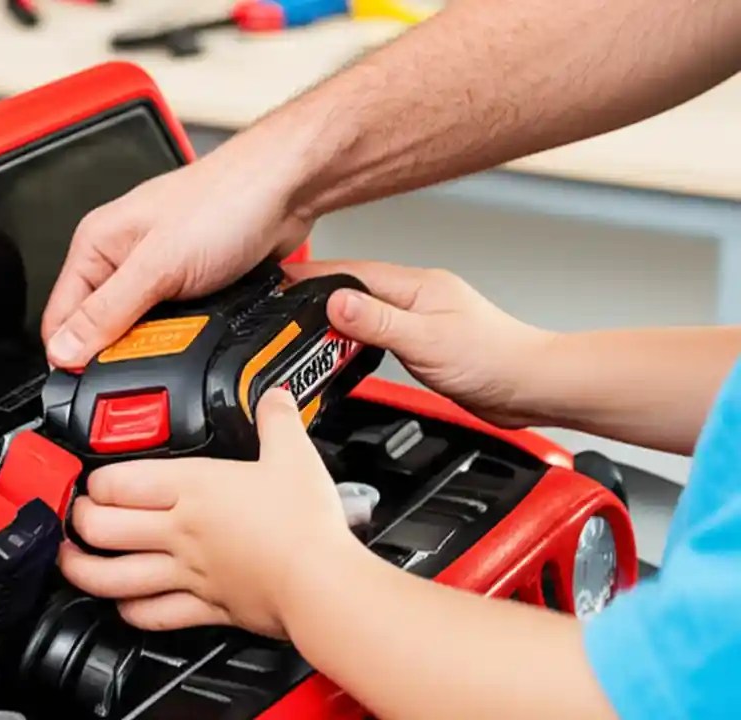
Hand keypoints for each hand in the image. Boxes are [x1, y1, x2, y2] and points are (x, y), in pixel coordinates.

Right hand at [40, 130, 317, 368]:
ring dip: (155, 346)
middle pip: (98, 330)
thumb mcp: (158, 265)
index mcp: (96, 244)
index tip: (92, 383)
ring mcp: (155, 273)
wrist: (286, 188)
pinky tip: (196, 335)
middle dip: (118, 353)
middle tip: (146, 361)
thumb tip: (64, 351)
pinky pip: (172, 325)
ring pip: (137, 332)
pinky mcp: (187, 286)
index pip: (60, 318)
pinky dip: (183, 337)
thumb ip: (108, 311)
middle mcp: (120, 258)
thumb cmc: (226, 201)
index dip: (72, 355)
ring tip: (177, 343)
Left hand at [58, 390, 357, 638]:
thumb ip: (278, 420)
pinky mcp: (206, 608)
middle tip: (75, 516)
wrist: (321, 583)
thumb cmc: (305, 524)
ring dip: (85, 570)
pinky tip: (124, 606)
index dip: (95, 481)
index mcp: (193, 488)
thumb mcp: (294, 454)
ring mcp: (188, 573)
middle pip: (103, 528)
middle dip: (79, 521)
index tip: (91, 479)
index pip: (119, 482)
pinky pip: (154, 614)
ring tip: (71, 563)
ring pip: (115, 577)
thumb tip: (274, 396)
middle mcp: (180, 531)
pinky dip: (131, 611)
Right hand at [294, 259, 556, 427]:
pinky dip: (353, 336)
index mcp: (416, 284)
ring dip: (334, 315)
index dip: (311, 274)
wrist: (531, 388)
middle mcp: (416, 296)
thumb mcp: (426, 340)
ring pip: (363, 309)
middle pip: (352, 287)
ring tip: (302, 326)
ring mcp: (420, 317)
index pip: (350, 271)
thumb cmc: (495, 361)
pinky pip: (376, 331)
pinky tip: (345, 347)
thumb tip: (334, 303)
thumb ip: (377, 322)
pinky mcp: (423, 342)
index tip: (278, 279)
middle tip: (279, 305)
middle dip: (314, 292)